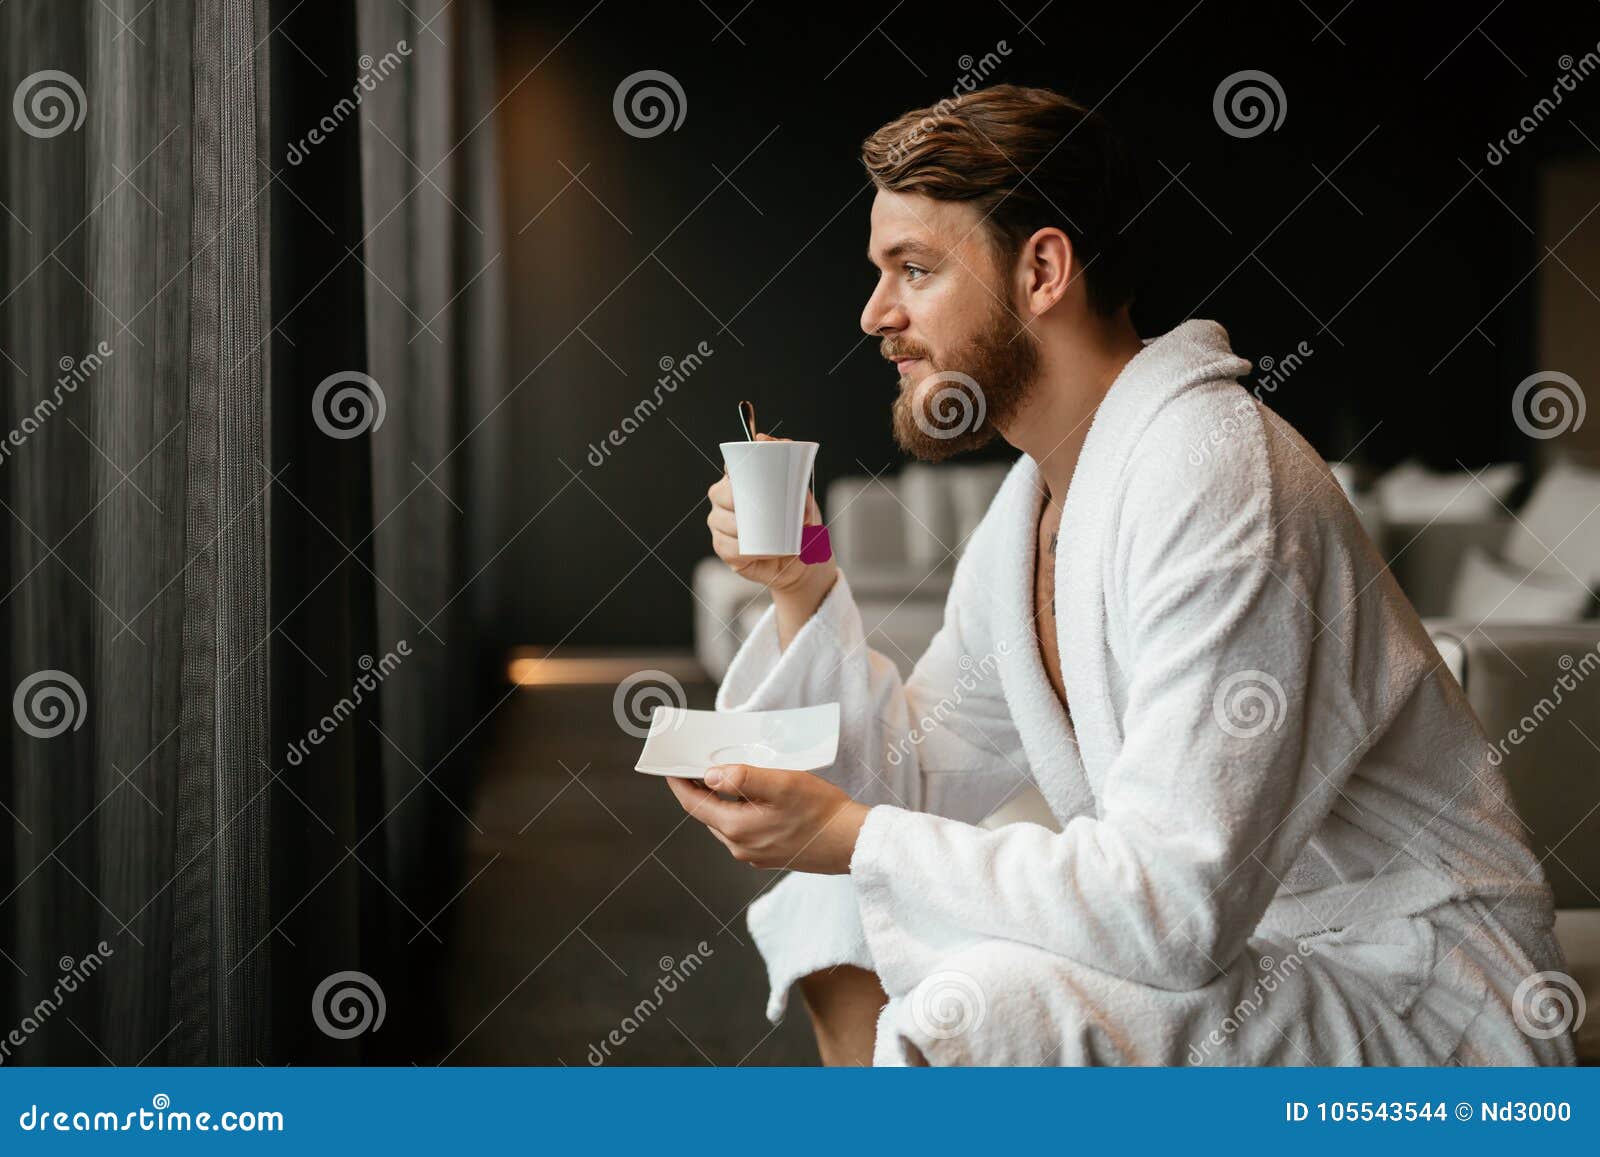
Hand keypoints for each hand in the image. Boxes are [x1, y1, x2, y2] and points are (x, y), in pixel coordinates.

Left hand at [666, 764, 869, 874]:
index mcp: (737, 829)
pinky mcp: (768, 854)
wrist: (851, 842)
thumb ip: (743, 778)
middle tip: (696, 763)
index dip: (679, 783)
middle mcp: (740, 847)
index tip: (670, 766)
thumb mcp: (781, 783)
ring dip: (720, 800)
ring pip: (725, 822)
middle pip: (707, 814)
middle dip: (699, 789)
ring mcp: (754, 854)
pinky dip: (738, 810)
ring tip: (723, 775)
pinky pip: (743, 829)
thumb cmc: (820, 811)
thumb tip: (709, 776)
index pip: (694, 805)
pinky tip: (751, 796)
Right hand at [707, 433, 835, 596]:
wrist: (803, 563)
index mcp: (742, 483)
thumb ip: (797, 472)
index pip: (731, 467)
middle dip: (735, 499)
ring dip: (742, 528)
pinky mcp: (725, 551)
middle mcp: (726, 502)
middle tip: (760, 509)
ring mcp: (722, 526)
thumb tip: (782, 445)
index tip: (746, 473)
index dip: (734, 467)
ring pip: (720, 521)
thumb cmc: (801, 527)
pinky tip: (758, 551)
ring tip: (769, 535)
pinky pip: (726, 547)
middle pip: (719, 492)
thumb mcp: (806, 499)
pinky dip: (742, 549)